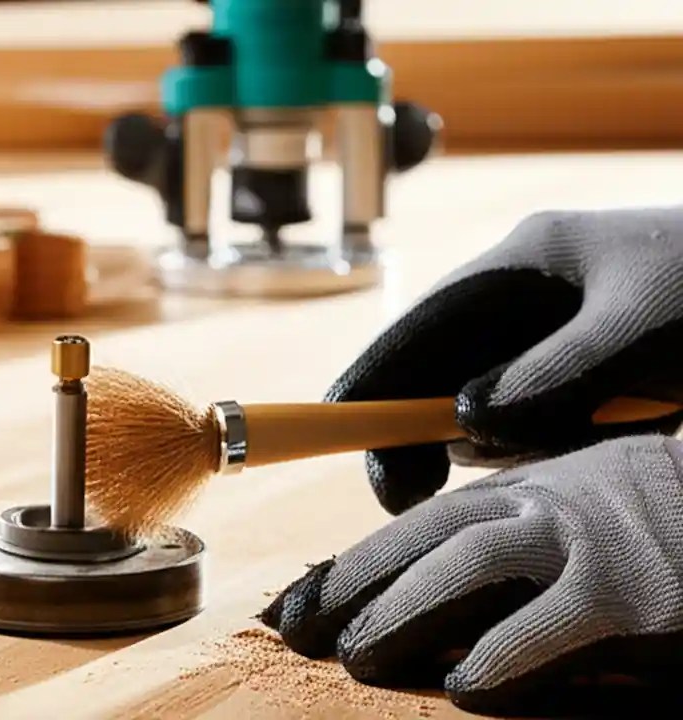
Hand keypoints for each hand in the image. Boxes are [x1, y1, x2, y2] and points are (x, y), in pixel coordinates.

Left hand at [259, 435, 682, 716]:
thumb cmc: (652, 526)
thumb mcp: (569, 512)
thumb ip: (500, 538)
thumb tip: (407, 595)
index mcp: (521, 493)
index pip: (415, 527)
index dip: (351, 569)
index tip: (295, 606)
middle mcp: (544, 508)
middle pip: (426, 541)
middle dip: (354, 587)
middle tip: (296, 633)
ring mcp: (589, 548)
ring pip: (469, 567)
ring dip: (403, 613)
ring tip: (355, 659)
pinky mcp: (636, 600)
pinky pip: (553, 628)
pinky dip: (504, 657)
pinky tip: (464, 688)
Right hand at [327, 206, 682, 513]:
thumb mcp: (644, 328)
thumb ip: (553, 375)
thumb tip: (465, 427)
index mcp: (529, 259)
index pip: (423, 321)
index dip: (373, 372)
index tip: (340, 425)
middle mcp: (529, 296)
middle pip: (439, 367)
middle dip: (418, 424)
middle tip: (404, 490)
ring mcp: (557, 336)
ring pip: (487, 403)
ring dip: (496, 440)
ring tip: (564, 443)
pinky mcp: (590, 375)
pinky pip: (538, 420)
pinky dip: (544, 445)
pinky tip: (596, 437)